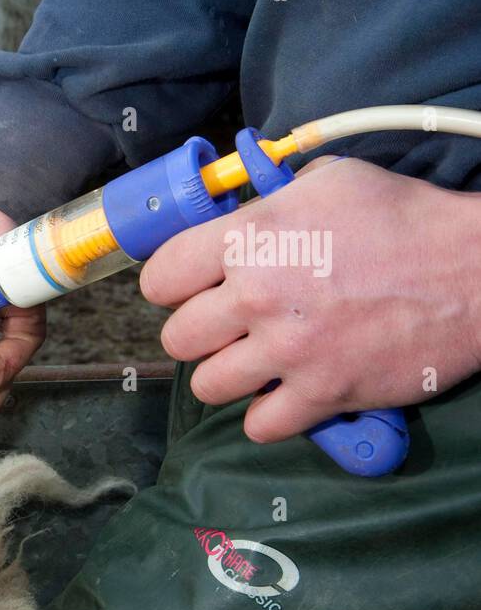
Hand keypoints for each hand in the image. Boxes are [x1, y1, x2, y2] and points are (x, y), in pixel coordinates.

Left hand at [141, 157, 480, 442]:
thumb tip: (231, 218)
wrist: (476, 271)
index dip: (172, 285)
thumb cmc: (404, 219)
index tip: (191, 289)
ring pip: (209, 386)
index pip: (160, 278)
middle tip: (228, 327)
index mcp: (249, 239)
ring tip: (257, 359)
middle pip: (177, 339)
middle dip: (199, 333)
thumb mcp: (328, 184)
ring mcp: (289, 350)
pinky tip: (286, 391)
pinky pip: (259, 425)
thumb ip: (266, 204)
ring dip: (229, 375)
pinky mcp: (322, 393)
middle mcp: (258, 297)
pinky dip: (269, 414)